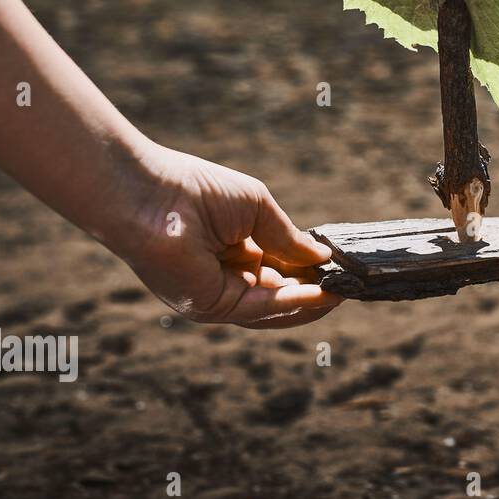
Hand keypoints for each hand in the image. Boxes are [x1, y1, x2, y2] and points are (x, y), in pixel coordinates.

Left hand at [114, 145, 343, 328]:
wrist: (150, 196)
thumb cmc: (197, 190)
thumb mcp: (257, 209)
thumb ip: (288, 238)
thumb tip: (323, 257)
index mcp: (233, 250)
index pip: (280, 268)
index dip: (310, 270)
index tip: (339, 267)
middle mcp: (226, 277)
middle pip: (280, 293)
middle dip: (315, 290)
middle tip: (348, 284)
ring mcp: (218, 295)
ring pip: (274, 308)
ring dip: (310, 302)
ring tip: (342, 291)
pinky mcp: (211, 306)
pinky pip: (261, 308)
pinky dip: (293, 303)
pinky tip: (321, 294)